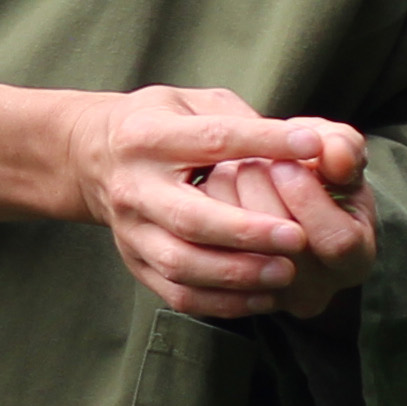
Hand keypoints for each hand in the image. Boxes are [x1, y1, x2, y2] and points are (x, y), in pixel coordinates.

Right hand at [66, 87, 375, 321]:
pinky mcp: (134, 260)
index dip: (263, 142)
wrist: (94, 156)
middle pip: (190, 217)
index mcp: (147, 135)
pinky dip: (222, 301)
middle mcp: (133, 186)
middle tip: (297, 236)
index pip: (211, 140)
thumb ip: (243, 121)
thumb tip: (308, 144)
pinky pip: (177, 293)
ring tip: (286, 271)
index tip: (312, 146)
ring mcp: (130, 229)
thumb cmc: (163, 124)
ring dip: (237, 273)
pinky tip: (263, 295)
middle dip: (246, 231)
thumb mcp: (193, 103)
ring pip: (181, 263)